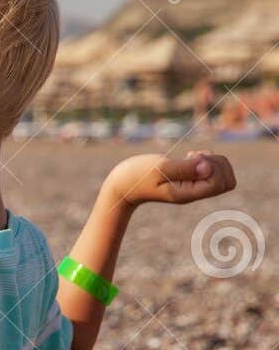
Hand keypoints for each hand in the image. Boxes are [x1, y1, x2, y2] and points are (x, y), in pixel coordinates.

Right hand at [103, 151, 235, 208]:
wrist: (121, 186)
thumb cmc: (136, 177)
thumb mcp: (159, 169)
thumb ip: (184, 168)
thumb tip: (208, 167)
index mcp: (188, 193)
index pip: (220, 183)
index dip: (214, 166)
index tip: (192, 158)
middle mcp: (194, 192)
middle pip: (227, 181)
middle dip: (218, 163)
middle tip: (195, 156)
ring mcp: (193, 187)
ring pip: (223, 175)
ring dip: (214, 160)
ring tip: (193, 156)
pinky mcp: (190, 180)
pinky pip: (214, 172)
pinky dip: (208, 160)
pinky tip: (191, 157)